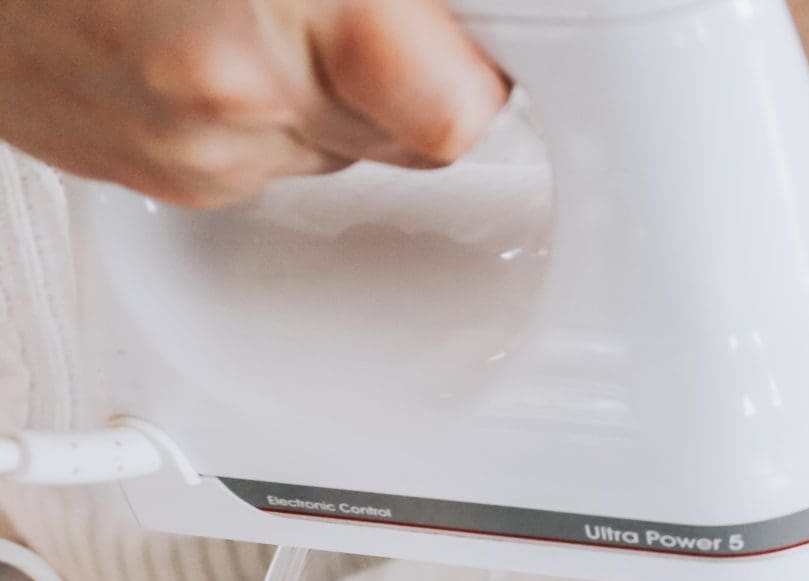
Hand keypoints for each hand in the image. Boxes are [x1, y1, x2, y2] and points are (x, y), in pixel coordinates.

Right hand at [0, 0, 506, 207]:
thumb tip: (468, 26)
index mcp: (272, 23)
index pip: (459, 112)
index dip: (486, 67)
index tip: (498, 37)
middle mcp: (232, 102)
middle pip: (414, 136)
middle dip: (413, 71)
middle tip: (374, 12)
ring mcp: (187, 153)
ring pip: (340, 149)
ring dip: (333, 89)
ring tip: (266, 2)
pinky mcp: (152, 177)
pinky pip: (262, 158)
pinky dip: (261, 105)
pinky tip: (207, 31)